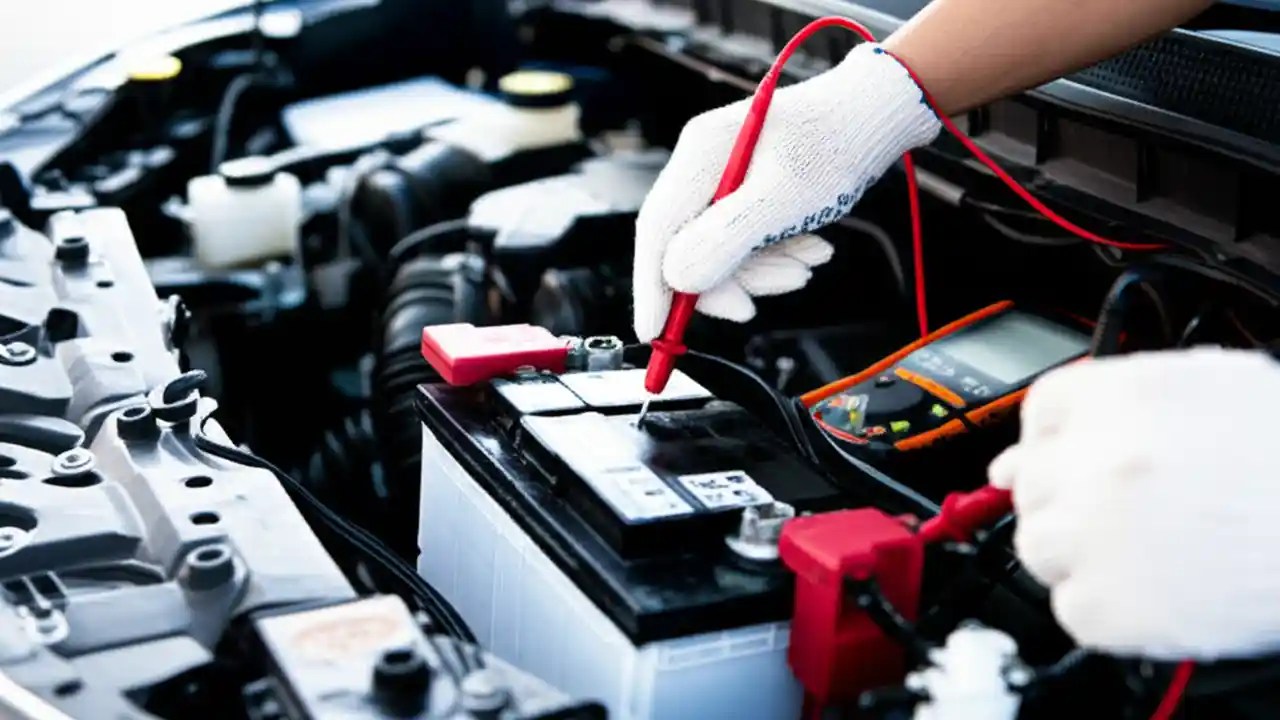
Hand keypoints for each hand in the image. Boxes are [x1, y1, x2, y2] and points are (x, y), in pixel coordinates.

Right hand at [632, 44, 939, 341]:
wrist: (879, 113)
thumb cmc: (837, 145)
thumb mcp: (783, 199)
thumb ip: (726, 239)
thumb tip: (678, 279)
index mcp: (700, 155)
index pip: (657, 231)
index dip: (651, 286)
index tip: (653, 333)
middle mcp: (704, 164)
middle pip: (689, 245)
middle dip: (731, 279)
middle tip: (772, 295)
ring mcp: (725, 175)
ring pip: (724, 246)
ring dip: (765, 267)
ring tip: (811, 261)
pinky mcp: (750, 187)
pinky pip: (748, 236)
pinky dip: (777, 251)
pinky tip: (813, 246)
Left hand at [990, 348, 1279, 659]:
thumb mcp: (1216, 390)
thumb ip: (1109, 407)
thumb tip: (1014, 456)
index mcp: (1118, 396)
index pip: (1041, 415)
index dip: (1066, 442)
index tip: (1086, 461)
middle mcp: (1095, 462)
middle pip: (1035, 484)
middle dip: (1076, 498)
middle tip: (1138, 513)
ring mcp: (1095, 536)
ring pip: (1040, 546)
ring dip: (1082, 553)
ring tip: (1154, 551)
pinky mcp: (1108, 607)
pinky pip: (1071, 608)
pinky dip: (1109, 609)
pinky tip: (1162, 588)